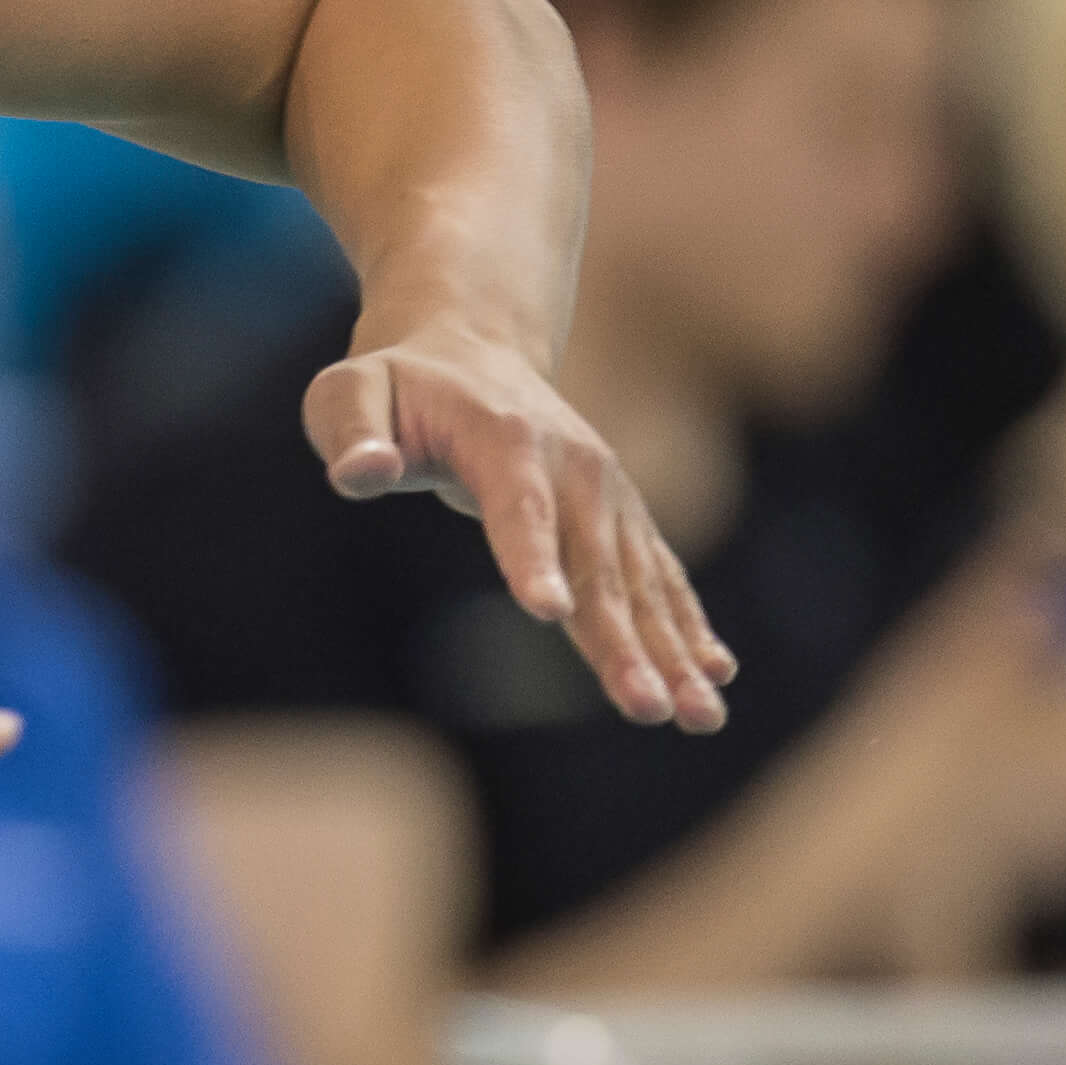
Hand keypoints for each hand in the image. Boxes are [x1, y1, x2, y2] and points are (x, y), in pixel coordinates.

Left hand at [304, 328, 729, 731]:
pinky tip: (716, 674)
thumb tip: (363, 473)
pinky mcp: (619, 515)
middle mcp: (573, 466)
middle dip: (624, 643)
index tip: (550, 613)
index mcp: (504, 438)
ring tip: (701, 717)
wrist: (468, 347)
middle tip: (650, 709)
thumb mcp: (349, 393)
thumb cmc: (396, 384)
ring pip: (639, 584)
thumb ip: (351, 432)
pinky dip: (687, 625)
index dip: (534, 558)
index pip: (520, 507)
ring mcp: (606, 492)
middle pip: (597, 565)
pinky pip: (657, 576)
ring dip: (673, 653)